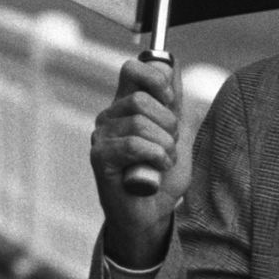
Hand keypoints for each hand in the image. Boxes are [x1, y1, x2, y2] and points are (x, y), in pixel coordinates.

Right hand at [90, 55, 186, 266]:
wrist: (152, 213)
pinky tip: (158, 168)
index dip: (157, 79)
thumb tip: (172, 65)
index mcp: (128, 104)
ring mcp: (102, 136)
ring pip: (138, 122)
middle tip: (171, 143)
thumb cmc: (163, 174)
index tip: (171, 100)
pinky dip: (155, 156)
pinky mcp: (99, 157)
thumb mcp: (179, 133)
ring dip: (164, 144)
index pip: (132, 69)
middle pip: (141, 98)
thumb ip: (176, 103)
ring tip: (165, 160)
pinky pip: (132, 145)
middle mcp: (110, 116)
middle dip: (168, 122)